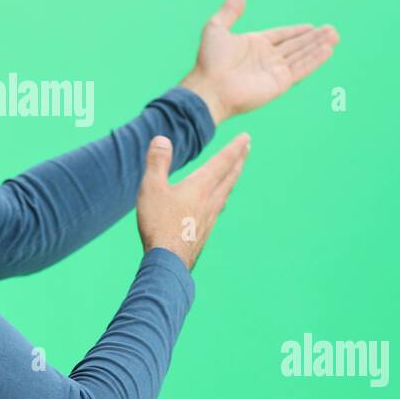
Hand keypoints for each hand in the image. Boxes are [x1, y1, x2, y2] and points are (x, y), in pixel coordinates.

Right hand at [136, 132, 249, 270]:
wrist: (168, 262)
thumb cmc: (158, 223)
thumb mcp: (152, 188)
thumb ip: (157, 162)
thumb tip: (161, 138)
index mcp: (201, 186)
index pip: (223, 161)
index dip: (235, 147)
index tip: (247, 137)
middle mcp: (211, 200)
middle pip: (230, 176)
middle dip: (239, 160)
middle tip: (247, 148)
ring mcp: (210, 217)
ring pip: (226, 193)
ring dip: (232, 178)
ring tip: (235, 173)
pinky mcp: (205, 231)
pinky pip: (219, 208)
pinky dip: (222, 197)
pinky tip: (217, 204)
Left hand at [180, 0, 339, 124]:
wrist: (209, 87)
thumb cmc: (209, 61)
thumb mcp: (216, 28)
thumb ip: (229, 12)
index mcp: (254, 45)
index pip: (282, 36)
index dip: (297, 31)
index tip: (312, 26)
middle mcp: (267, 58)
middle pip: (296, 45)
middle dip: (314, 37)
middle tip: (332, 29)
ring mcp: (274, 71)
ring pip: (302, 55)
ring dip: (318, 46)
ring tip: (335, 36)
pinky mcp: (280, 83)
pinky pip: (302, 68)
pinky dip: (315, 59)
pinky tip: (328, 50)